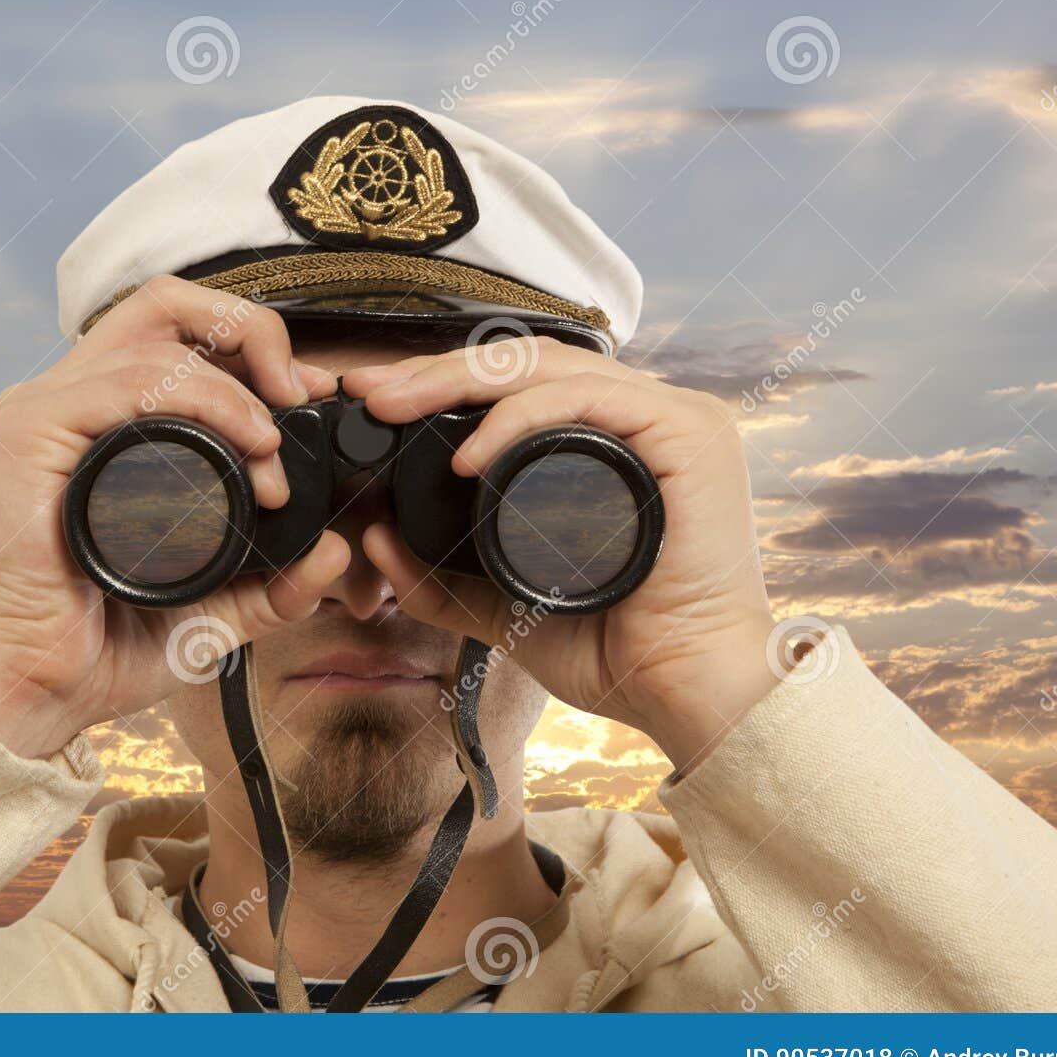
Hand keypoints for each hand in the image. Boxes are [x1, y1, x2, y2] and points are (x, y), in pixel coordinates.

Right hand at [0, 276, 347, 758]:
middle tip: (301, 388)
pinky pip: (130, 379)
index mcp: (107, 426)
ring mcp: (48, 410)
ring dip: (239, 386)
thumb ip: (273, 584)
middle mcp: (75, 402)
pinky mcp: (31, 431)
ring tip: (274, 449)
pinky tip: (246, 441)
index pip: (182, 340)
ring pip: (157, 334)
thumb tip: (332, 551)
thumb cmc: (100, 647)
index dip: (256, 348)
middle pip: (168, 306)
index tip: (312, 394)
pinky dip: (204, 399)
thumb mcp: (212, 611)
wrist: (31, 692)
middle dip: (252, 328)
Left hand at [341, 339, 778, 770]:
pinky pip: (584, 400)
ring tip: (394, 407)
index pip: (521, 388)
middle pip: (527, 365)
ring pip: (548, 367)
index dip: (443, 385)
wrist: (687, 691)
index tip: (374, 402)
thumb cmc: (619, 651)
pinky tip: (465, 455)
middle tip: (369, 391)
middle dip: (435, 372)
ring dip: (460, 380)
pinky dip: (516, 418)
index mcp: (616, 443)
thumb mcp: (511, 607)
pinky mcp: (687, 432)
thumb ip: (446, 582)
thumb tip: (375, 542)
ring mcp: (671, 418)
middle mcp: (647, 417)